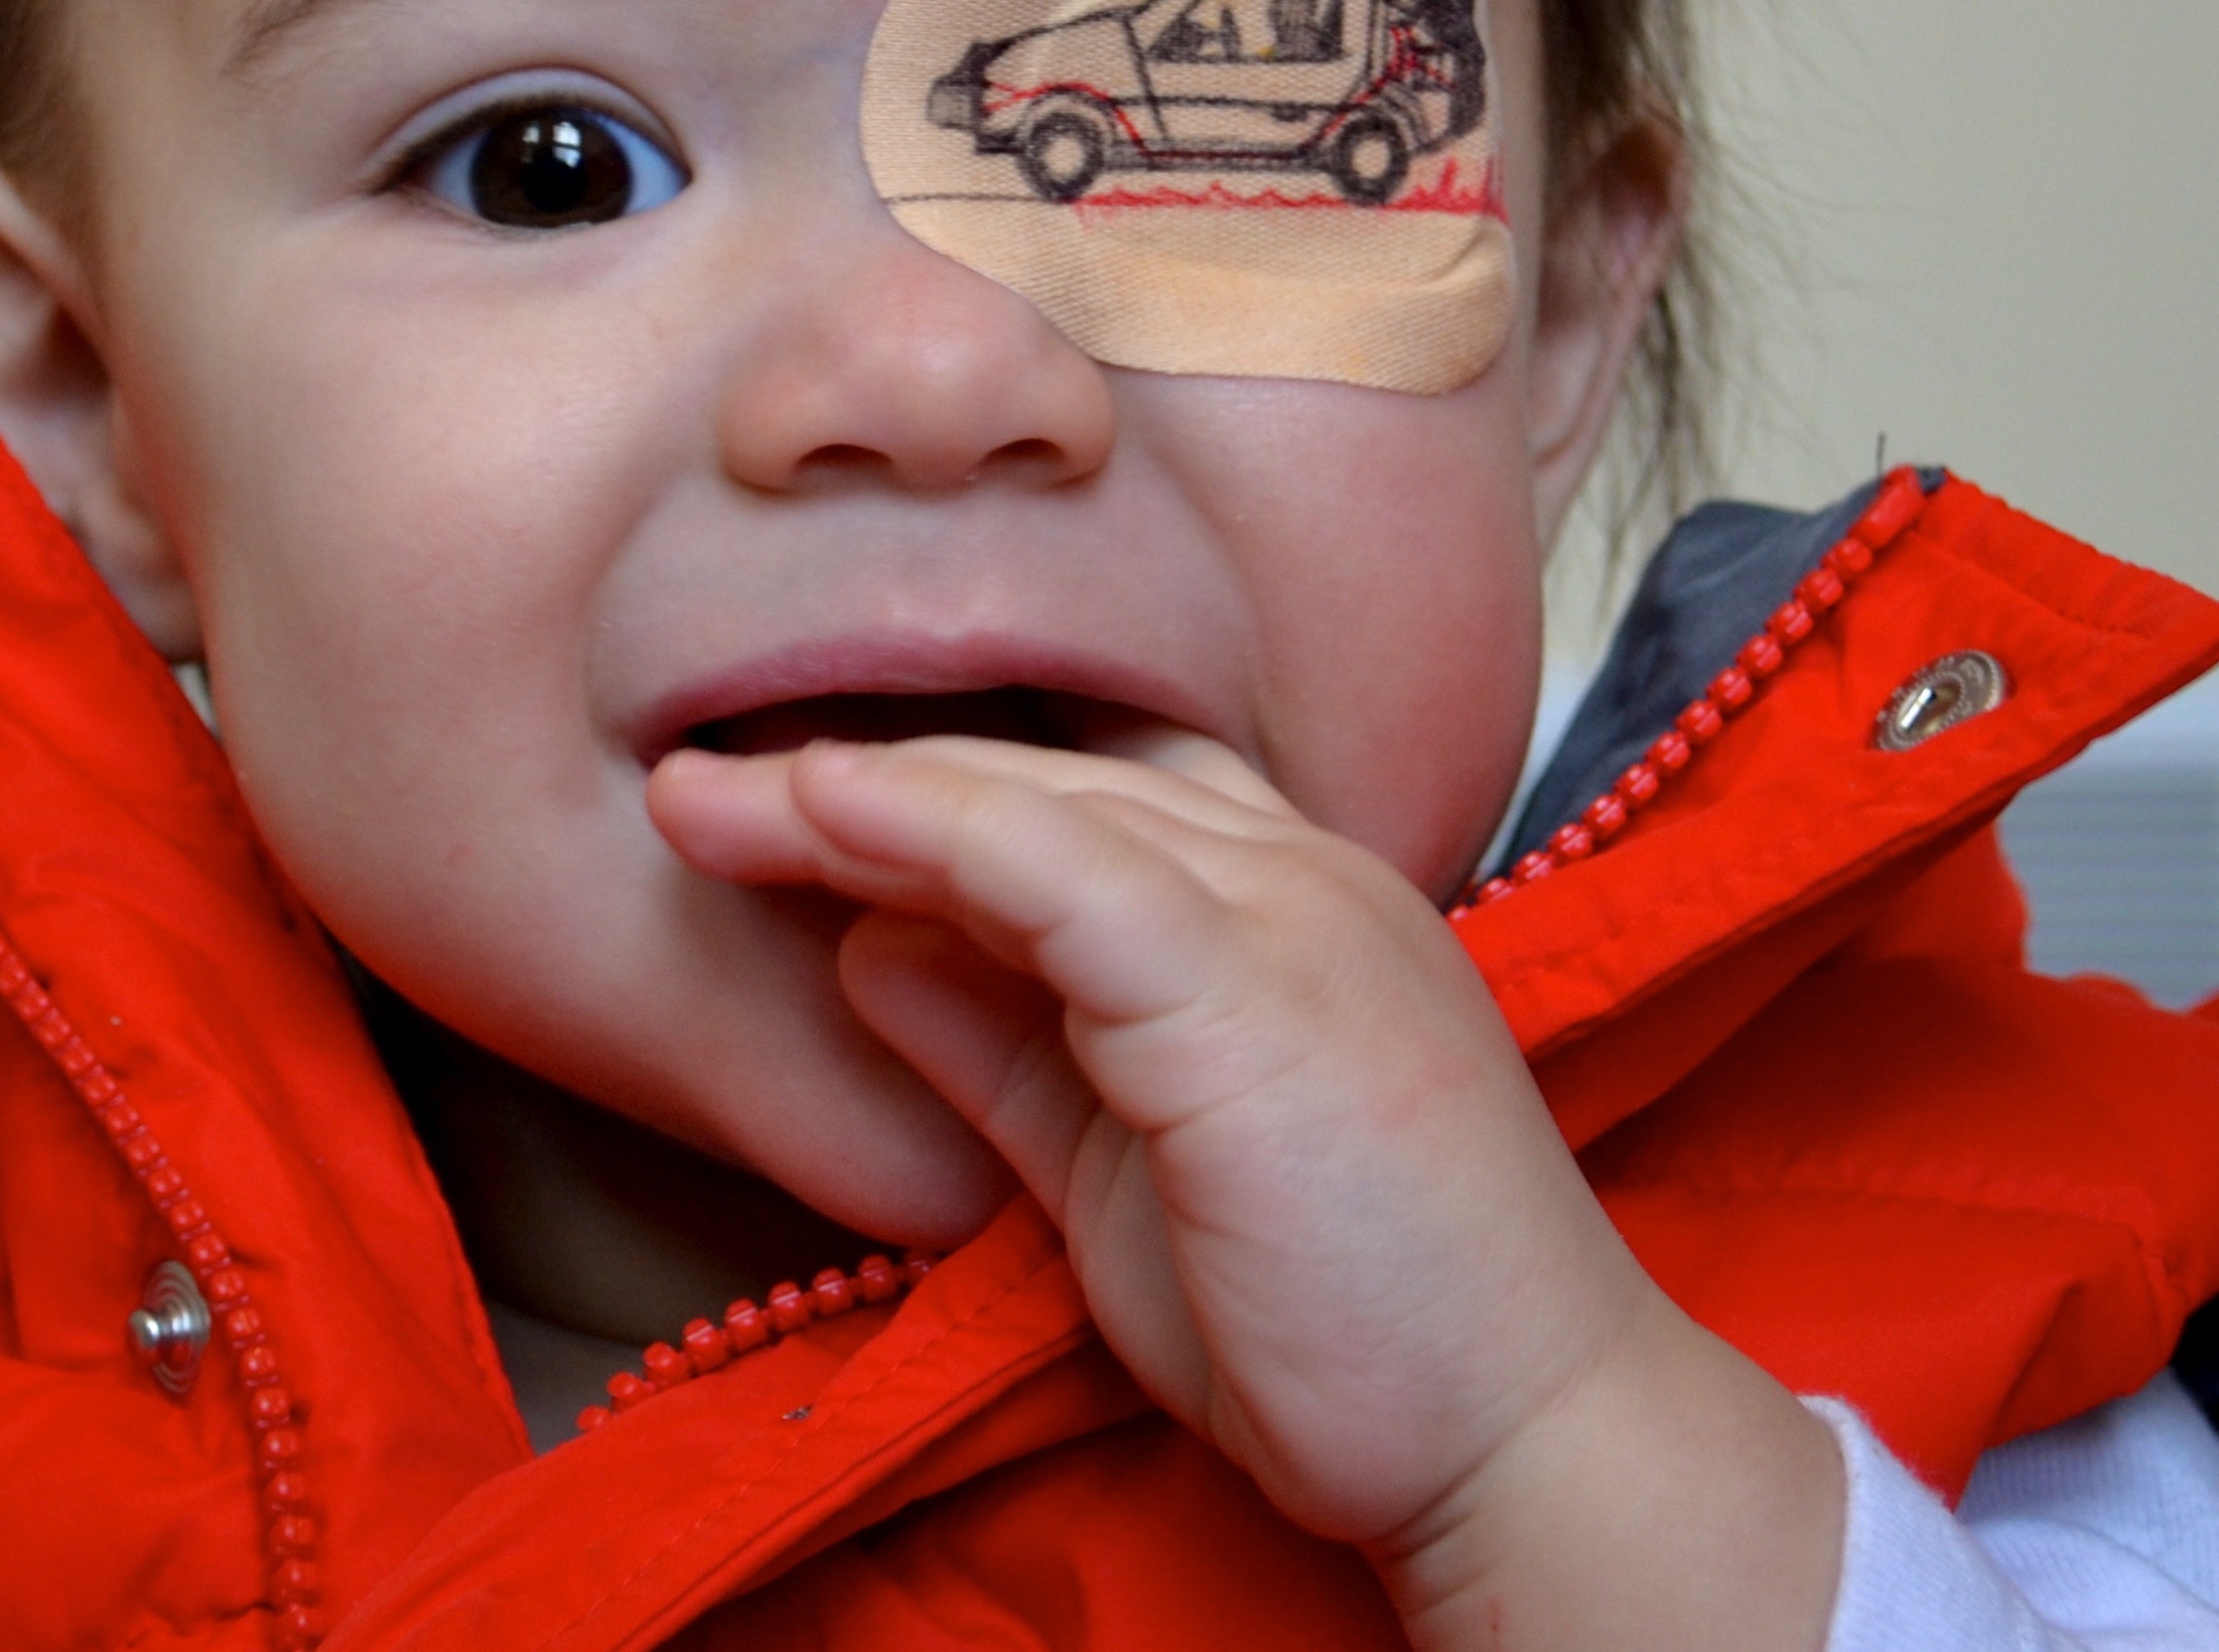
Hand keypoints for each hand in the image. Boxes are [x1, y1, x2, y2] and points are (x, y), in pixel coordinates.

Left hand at [644, 728, 1841, 1650]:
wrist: (1526, 1441)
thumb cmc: (1348, 1326)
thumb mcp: (1122, 1172)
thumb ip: (1007, 1049)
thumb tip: (870, 952)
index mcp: (1284, 903)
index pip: (1080, 799)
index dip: (926, 794)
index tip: (779, 811)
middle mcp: (1294, 871)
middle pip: (1039, 777)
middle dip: (854, 776)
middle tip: (693, 786)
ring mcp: (1285, 912)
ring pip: (1033, 800)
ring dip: (850, 791)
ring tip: (700, 795)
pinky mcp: (1252, 982)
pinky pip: (1059, 870)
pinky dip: (926, 830)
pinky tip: (817, 812)